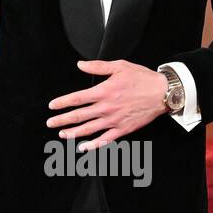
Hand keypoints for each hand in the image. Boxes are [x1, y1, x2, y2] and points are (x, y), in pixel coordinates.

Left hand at [46, 58, 171, 149]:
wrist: (162, 93)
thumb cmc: (142, 78)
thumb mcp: (119, 66)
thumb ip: (98, 66)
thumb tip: (80, 65)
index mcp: (104, 91)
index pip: (77, 98)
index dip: (62, 103)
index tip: (52, 106)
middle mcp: (106, 108)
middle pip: (79, 116)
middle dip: (62, 120)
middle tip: (50, 123)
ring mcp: (114, 120)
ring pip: (89, 129)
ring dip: (74, 133)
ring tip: (62, 134)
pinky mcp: (123, 129)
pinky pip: (105, 139)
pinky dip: (93, 145)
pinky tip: (84, 147)